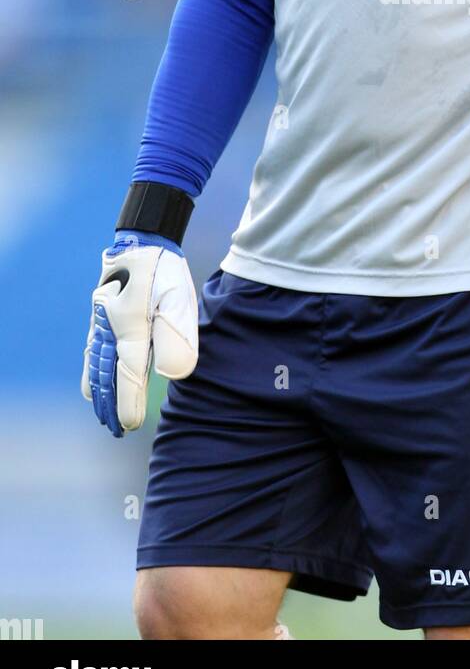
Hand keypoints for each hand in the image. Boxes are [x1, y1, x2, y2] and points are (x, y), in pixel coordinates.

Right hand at [81, 237, 198, 436]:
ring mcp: (102, 323)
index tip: (131, 425)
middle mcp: (110, 330)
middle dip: (110, 404)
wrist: (141, 239)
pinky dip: (93, 372)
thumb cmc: (164, 271)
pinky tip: (94, 381)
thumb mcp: (179, 301)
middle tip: (116, 429)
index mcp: (130, 330)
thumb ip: (177, 338)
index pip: (127, 376)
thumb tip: (172, 375)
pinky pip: (92, 351)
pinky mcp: (101, 316)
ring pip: (96, 365)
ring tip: (103, 413)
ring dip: (99, 391)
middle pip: (106, 376)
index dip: (128, 403)